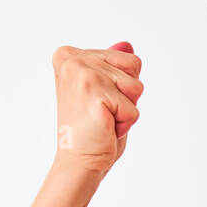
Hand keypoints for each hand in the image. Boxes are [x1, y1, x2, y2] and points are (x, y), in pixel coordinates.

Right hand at [51, 41, 143, 176]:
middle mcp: (73, 59)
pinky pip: (133, 108)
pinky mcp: (95, 92)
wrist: (77, 162)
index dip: (121, 87)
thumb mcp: (107, 92)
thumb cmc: (91, 131)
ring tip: (104, 120)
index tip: (98, 102)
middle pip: (134, 67)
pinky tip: (105, 128)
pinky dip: (126, 123)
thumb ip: (114, 66)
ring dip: (127, 109)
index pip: (127, 59)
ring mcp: (83, 73)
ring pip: (136, 87)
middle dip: (127, 95)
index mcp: (70, 55)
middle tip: (102, 112)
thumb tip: (128, 44)